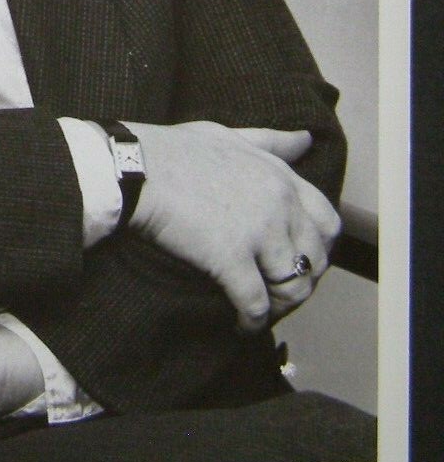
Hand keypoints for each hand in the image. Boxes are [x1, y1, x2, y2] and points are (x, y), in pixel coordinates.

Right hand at [126, 121, 339, 331]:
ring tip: (262, 311)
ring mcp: (258, 233)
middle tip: (279, 290)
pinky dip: (251, 321)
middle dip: (302, 280)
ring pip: (293, 286)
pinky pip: (256, 304)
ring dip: (280, 306)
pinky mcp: (231, 259)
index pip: (328, 221)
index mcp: (280, 176)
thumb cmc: (172, 151)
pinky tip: (240, 325)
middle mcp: (279, 204)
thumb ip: (270, 141)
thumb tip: (306, 139)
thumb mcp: (227, 135)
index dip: (319, 247)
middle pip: (315, 259)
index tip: (300, 259)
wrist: (132, 169)